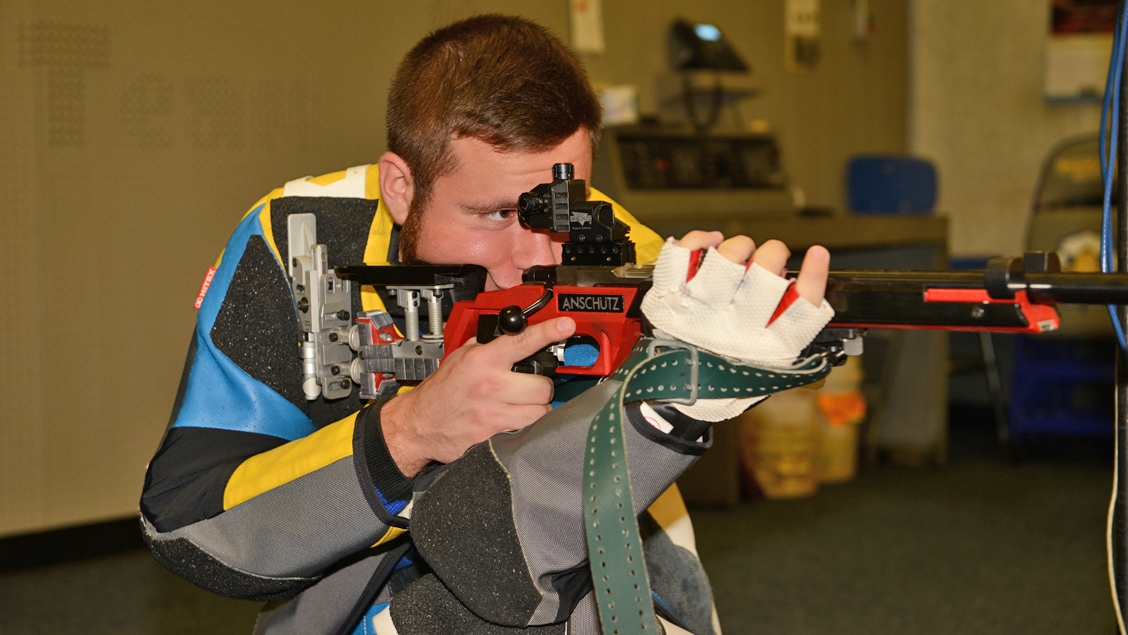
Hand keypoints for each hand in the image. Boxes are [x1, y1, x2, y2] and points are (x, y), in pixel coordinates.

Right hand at [380, 316, 576, 476]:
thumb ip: (487, 346)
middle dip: (542, 386)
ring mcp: (493, 413)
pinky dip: (526, 426)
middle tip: (531, 387)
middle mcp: (490, 385)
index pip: (522, 341)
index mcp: (482, 361)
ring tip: (522, 405)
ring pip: (540, 411)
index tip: (566, 325)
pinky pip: (527, 430)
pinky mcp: (494, 436)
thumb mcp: (460, 358)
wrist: (418, 424)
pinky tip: (513, 421)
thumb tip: (512, 334)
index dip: (548, 332)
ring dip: (537, 409)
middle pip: (543, 386)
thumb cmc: (439, 392)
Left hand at [641, 231, 833, 421]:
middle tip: (770, 257)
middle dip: (773, 253)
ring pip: (728, 258)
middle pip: (766, 272)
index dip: (814, 276)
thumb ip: (788, 326)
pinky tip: (709, 241)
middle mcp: (737, 328)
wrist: (682, 390)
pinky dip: (697, 240)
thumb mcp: (771, 365)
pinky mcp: (672, 299)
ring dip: (739, 246)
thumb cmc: (726, 374)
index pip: (803, 308)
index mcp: (770, 347)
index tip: (817, 253)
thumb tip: (793, 282)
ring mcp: (702, 310)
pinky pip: (682, 256)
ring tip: (740, 252)